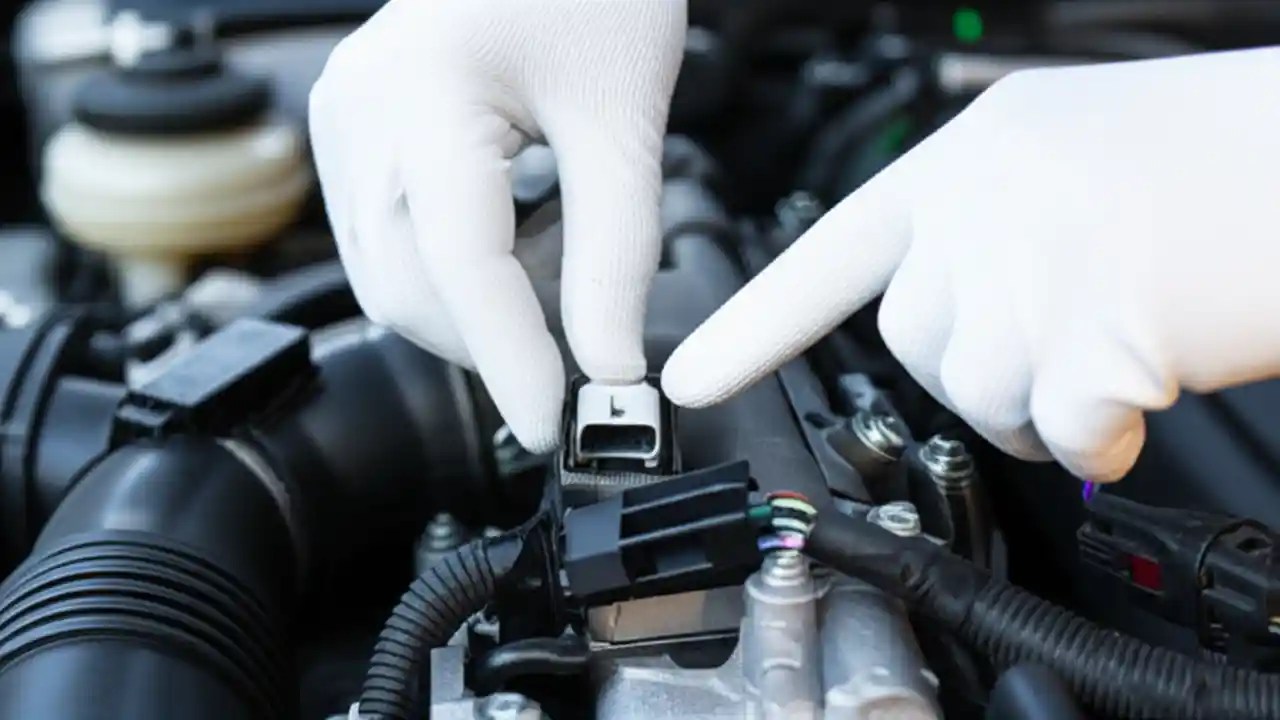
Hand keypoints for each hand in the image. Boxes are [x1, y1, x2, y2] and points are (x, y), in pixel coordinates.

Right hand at [310, 0, 685, 451]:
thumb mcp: (623, 120)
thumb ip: (616, 251)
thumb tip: (606, 362)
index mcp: (423, 91)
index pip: (460, 265)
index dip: (509, 359)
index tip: (555, 423)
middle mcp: (359, 112)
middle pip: (408, 286)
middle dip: (495, 341)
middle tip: (587, 346)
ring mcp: (345, 122)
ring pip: (393, 276)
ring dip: (480, 308)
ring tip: (565, 258)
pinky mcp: (356, 135)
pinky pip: (393, 241)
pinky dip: (461, 271)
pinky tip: (525, 237)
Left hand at [663, 49, 1279, 480]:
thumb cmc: (1215, 163)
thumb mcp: (1067, 158)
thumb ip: (985, 227)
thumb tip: (950, 318)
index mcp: (970, 159)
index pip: (831, 253)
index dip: (753, 325)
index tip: (689, 377)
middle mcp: (986, 206)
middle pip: (913, 344)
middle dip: (974, 371)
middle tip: (1056, 350)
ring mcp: (1034, 268)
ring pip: (979, 398)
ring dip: (1040, 409)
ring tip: (1113, 358)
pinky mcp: (1094, 336)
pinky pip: (1058, 434)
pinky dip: (1101, 437)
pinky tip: (1147, 387)